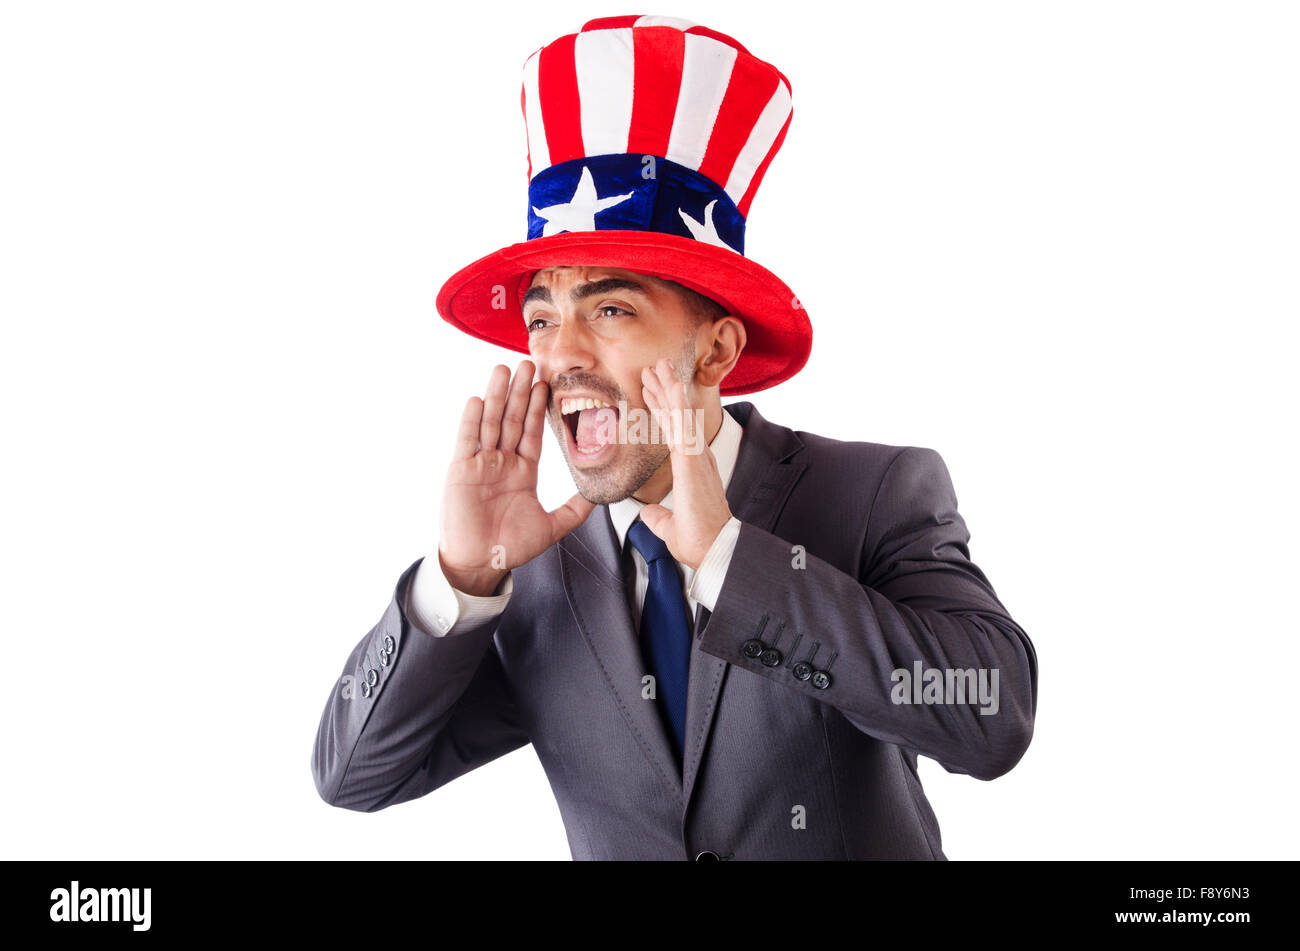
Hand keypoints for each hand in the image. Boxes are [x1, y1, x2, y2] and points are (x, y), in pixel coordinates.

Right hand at [438, 360, 594, 595]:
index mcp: (522, 470)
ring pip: (491, 422)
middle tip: (528, 363)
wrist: (481, 564)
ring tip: (504, 369)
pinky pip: (467, 440)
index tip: (546, 384)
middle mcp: (502, 461)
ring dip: (498, 396)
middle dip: (521, 392)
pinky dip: (472, 420)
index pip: (533, 431)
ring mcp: (480, 463)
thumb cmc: (510, 547)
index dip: (539, 407)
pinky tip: (478, 399)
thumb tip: (600, 497)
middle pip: (513, 419)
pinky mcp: (460, 470)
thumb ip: (575, 510)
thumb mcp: (552, 527)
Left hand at [636, 357, 732, 569]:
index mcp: (692, 470)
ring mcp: (696, 457)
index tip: (653, 392)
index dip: (664, 410)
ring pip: (680, 415)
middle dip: (665, 391)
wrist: (714, 551)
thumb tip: (647, 514)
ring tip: (658, 366)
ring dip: (669, 389)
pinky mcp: (692, 462)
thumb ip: (658, 517)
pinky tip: (671, 385)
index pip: (674, 432)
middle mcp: (697, 458)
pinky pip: (683, 426)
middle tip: (654, 368)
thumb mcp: (669, 527)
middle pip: (678, 417)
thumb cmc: (699, 542)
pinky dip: (677, 404)